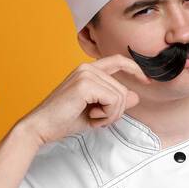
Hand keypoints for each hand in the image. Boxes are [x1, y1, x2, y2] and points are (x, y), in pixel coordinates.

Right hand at [18, 54, 148, 146]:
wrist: (41, 127)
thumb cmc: (64, 119)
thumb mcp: (96, 111)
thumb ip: (115, 102)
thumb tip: (135, 96)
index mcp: (88, 70)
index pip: (118, 61)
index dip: (135, 69)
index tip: (147, 80)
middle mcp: (87, 68)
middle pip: (122, 89)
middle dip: (116, 111)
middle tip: (98, 119)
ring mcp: (86, 74)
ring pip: (119, 96)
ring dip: (110, 115)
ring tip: (93, 118)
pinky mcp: (85, 84)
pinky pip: (113, 101)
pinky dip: (107, 115)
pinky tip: (91, 117)